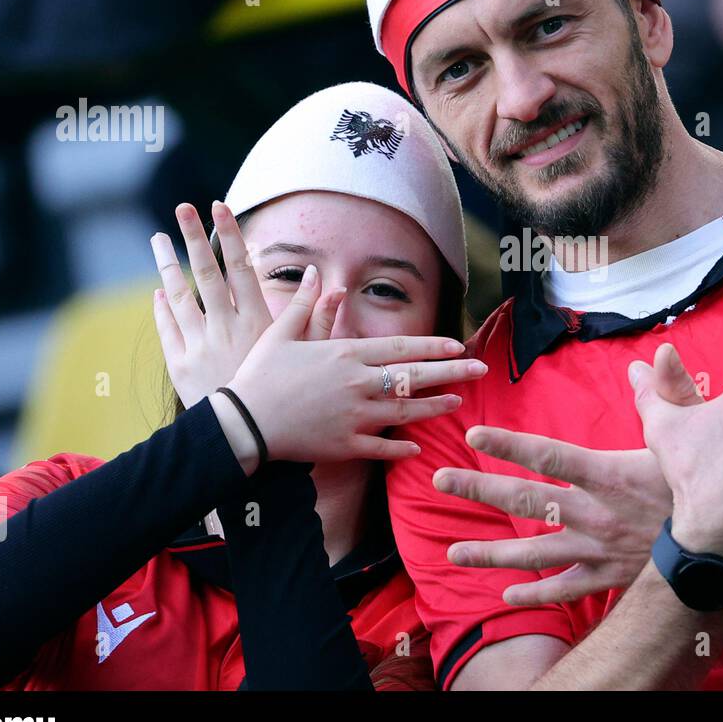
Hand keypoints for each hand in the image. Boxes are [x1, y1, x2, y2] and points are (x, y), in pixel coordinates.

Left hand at [153, 201, 324, 409]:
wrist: (249, 439)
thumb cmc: (285, 397)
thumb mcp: (307, 355)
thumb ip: (318, 317)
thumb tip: (331, 283)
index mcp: (255, 321)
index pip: (239, 266)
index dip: (229, 235)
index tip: (220, 206)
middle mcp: (224, 328)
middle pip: (205, 273)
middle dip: (193, 237)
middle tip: (183, 207)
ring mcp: (199, 346)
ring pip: (179, 296)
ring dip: (167, 265)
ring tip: (158, 238)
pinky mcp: (180, 366)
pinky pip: (168, 329)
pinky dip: (162, 309)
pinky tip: (159, 292)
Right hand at [226, 263, 486, 464]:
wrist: (242, 423)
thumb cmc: (259, 375)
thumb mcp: (282, 333)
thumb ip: (308, 305)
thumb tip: (315, 274)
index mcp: (346, 354)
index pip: (401, 347)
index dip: (433, 346)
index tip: (458, 345)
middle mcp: (358, 384)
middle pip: (414, 377)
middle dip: (451, 373)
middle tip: (480, 370)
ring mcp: (354, 417)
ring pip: (405, 412)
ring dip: (434, 407)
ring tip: (458, 402)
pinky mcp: (345, 445)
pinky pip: (382, 447)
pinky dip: (401, 448)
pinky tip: (418, 447)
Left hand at [430, 348, 705, 604]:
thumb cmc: (709, 490)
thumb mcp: (692, 436)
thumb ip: (668, 395)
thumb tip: (656, 355)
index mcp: (608, 474)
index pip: (547, 455)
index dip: (507, 442)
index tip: (473, 432)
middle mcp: (593, 513)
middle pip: (524, 499)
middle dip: (478, 489)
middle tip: (439, 480)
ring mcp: (596, 550)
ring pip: (533, 553)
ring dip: (490, 551)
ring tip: (453, 550)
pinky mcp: (608, 578)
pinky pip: (564, 589)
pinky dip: (535, 593)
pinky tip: (507, 594)